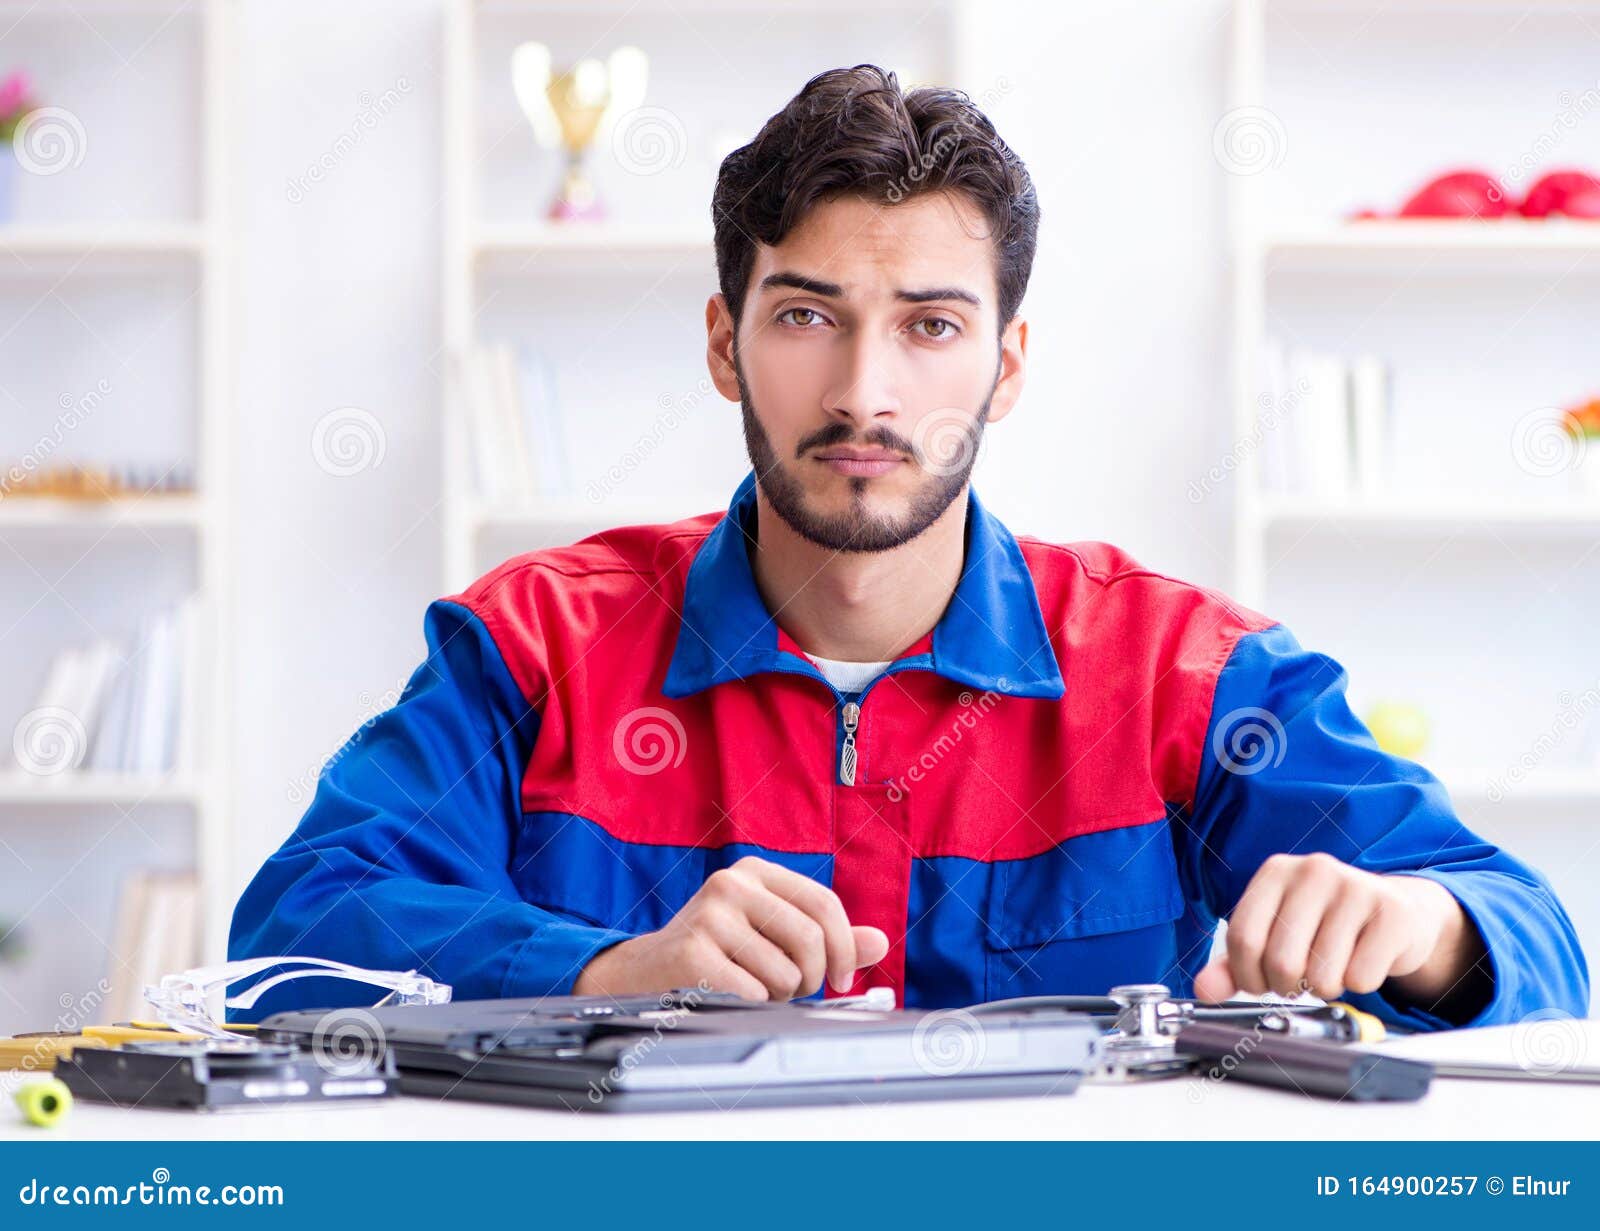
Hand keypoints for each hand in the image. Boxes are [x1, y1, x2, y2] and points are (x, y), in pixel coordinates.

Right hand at [572, 855, 889, 1001]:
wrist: (642, 972)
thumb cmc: (715, 951)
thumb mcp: (770, 933)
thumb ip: (827, 936)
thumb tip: (880, 942)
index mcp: (755, 871)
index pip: (824, 903)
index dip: (844, 947)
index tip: (841, 978)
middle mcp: (732, 883)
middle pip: (811, 939)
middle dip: (810, 978)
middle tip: (790, 989)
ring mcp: (709, 914)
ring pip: (784, 974)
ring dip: (775, 996)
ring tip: (747, 985)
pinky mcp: (692, 950)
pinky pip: (753, 994)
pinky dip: (749, 1006)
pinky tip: (726, 994)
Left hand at [1193, 852, 1479, 1005]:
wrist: (1394, 912)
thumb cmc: (1325, 925)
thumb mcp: (1274, 935)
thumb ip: (1234, 964)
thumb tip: (1204, 990)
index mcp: (1276, 871)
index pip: (1243, 938)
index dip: (1248, 977)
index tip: (1260, 984)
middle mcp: (1314, 870)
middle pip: (1280, 960)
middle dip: (1287, 987)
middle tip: (1301, 980)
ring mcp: (1355, 887)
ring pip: (1322, 974)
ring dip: (1325, 987)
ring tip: (1333, 967)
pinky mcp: (1392, 912)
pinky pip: (1361, 978)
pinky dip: (1359, 984)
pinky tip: (1363, 961)